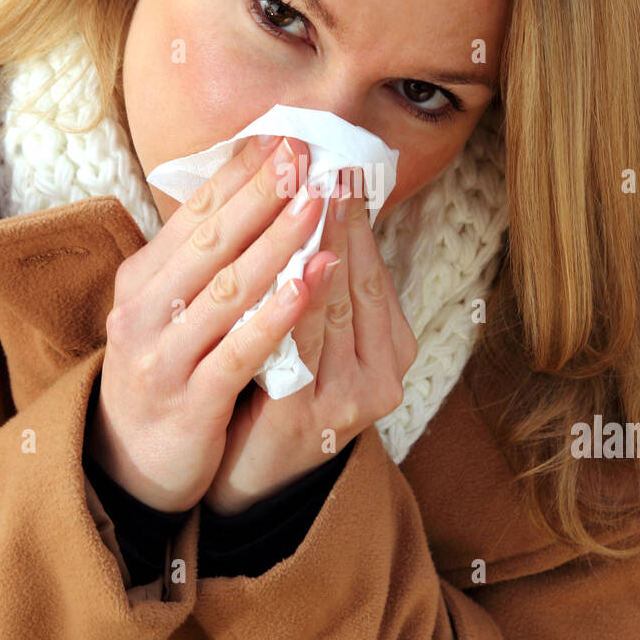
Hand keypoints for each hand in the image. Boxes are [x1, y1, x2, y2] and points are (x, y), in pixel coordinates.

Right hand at [86, 132, 328, 510]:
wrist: (129, 465)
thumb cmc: (166, 371)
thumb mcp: (168, 310)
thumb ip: (203, 261)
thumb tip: (257, 190)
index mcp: (142, 280)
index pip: (195, 214)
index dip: (241, 173)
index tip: (285, 136)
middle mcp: (145, 311)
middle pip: (211, 242)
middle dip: (263, 193)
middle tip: (306, 153)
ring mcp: (164, 357)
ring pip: (227, 291)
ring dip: (277, 243)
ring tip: (320, 204)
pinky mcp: (189, 401)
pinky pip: (238, 352)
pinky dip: (276, 316)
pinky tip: (311, 284)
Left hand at [202, 159, 418, 516]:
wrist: (250, 476)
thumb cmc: (279, 388)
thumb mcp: (313, 332)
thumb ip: (322, 279)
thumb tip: (315, 197)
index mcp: (389, 347)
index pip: (372, 268)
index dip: (353, 215)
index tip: (335, 162)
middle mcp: (380, 375)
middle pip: (357, 283)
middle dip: (334, 220)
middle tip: (317, 164)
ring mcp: (348, 401)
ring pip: (331, 312)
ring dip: (312, 252)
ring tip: (296, 199)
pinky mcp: (309, 421)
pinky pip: (296, 353)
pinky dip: (288, 308)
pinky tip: (275, 271)